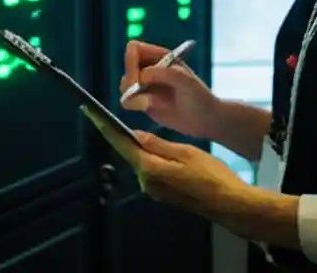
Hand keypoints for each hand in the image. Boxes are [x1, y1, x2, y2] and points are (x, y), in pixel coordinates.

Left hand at [81, 107, 246, 220]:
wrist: (229, 205)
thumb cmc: (211, 176)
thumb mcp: (185, 153)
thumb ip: (158, 144)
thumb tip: (135, 135)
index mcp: (149, 169)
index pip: (120, 143)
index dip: (103, 125)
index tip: (88, 111)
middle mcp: (146, 182)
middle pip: (130, 153)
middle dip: (123, 136)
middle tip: (111, 116)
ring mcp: (154, 191)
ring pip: (142, 162)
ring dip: (140, 148)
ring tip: (138, 131)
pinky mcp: (162, 194)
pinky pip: (152, 171)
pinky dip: (151, 158)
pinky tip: (158, 151)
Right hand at [120, 40, 219, 139]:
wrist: (205, 120)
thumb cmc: (199, 96)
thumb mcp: (185, 81)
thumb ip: (163, 74)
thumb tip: (140, 77)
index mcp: (160, 57)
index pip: (134, 49)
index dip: (130, 60)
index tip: (137, 77)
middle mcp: (150, 68)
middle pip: (126, 67)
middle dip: (130, 80)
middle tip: (140, 92)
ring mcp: (146, 85)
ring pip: (124, 85)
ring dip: (131, 94)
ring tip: (149, 103)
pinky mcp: (143, 101)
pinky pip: (128, 100)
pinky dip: (133, 104)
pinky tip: (148, 107)